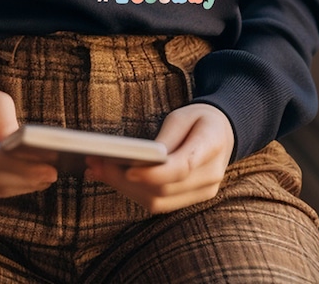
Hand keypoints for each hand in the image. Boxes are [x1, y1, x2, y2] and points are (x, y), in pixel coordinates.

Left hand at [85, 103, 234, 213]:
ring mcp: (202, 193)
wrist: (223, 133)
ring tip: (96, 169)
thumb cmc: (200, 119)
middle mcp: (210, 176)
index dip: (154, 173)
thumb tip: (141, 158)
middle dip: (125, 180)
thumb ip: (166, 137)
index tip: (127, 169)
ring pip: (158, 202)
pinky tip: (111, 178)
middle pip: (164, 189)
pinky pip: (159, 204)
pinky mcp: (189, 200)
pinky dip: (133, 193)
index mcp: (212, 146)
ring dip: (124, 189)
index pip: (182, 168)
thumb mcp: (183, 116)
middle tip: (95, 163)